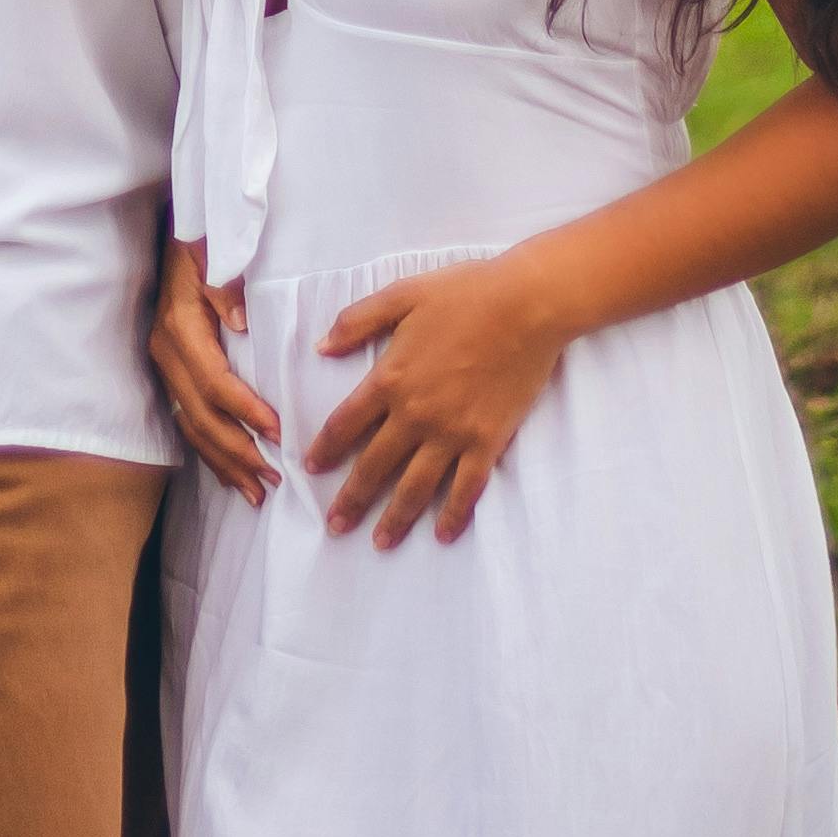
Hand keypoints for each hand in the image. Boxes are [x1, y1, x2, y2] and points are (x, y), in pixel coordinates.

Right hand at [152, 235, 281, 502]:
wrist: (173, 238)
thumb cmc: (201, 245)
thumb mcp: (211, 251)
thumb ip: (223, 284)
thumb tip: (239, 320)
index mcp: (180, 327)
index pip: (213, 380)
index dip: (244, 409)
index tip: (277, 432)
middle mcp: (166, 354)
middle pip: (200, 416)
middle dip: (237, 450)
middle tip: (273, 477)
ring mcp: (164, 368)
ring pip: (192, 427)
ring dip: (224, 462)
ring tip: (257, 491)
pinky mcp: (169, 376)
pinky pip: (187, 422)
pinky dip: (209, 453)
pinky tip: (231, 476)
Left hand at [308, 248, 564, 543]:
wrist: (526, 305)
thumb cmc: (465, 293)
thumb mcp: (402, 295)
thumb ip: (358, 321)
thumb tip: (321, 346)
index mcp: (390, 378)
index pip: (346, 423)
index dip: (325, 449)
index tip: (311, 469)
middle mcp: (415, 414)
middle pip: (374, 466)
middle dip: (351, 499)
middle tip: (334, 526)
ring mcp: (452, 432)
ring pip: (415, 487)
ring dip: (394, 518)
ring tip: (378, 543)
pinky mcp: (486, 442)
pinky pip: (466, 488)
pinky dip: (454, 515)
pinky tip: (444, 535)